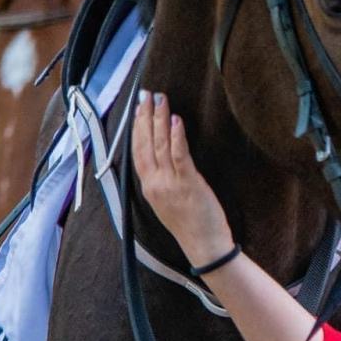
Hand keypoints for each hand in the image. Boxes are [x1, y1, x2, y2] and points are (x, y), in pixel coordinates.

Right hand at [131, 90, 234, 266]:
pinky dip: (176, 137)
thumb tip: (161, 158)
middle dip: (145, 117)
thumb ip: (161, 181)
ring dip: (160, 120)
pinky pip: (180, 156)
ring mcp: (170, 184)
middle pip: (145, 144)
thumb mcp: (166, 202)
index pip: (137, 152)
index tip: (137, 108)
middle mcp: (155, 183)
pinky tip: (176, 120)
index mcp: (148, 187)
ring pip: (160, 146)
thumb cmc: (189, 225)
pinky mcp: (188, 184)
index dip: (136, 128)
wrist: (204, 246)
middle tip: (146, 94)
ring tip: (160, 100)